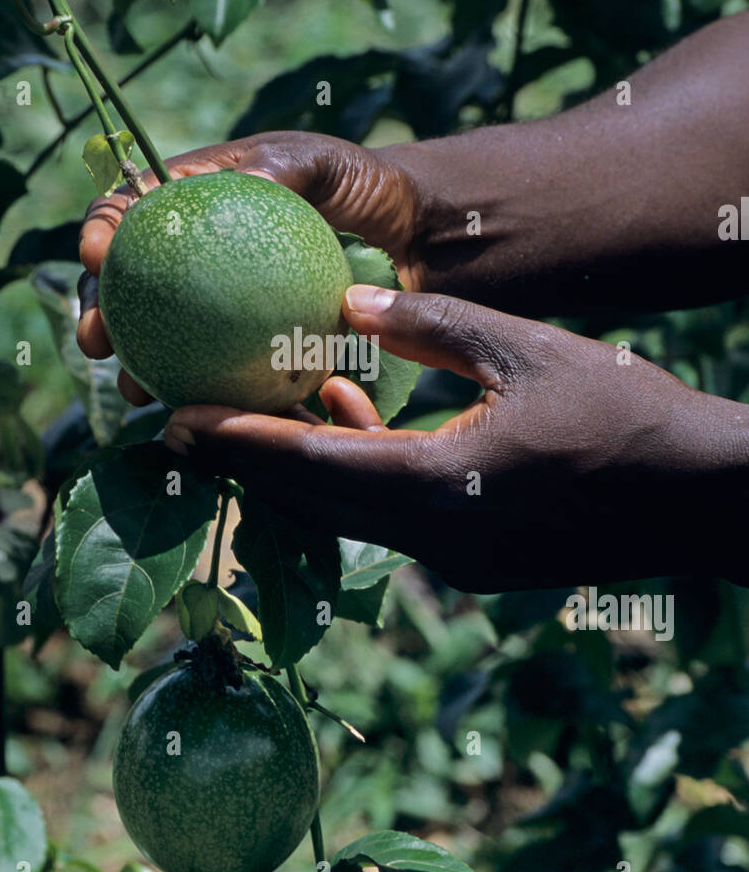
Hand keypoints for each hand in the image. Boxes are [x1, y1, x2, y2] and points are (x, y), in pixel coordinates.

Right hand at [76, 131, 421, 402]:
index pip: (128, 207)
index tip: (97, 256)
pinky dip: (202, 393)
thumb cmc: (362, 186)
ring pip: (158, 338)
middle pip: (125, 283)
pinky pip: (213, 371)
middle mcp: (191, 253)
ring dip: (135, 367)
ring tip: (135, 392)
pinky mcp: (245, 346)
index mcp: (191, 197)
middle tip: (98, 342)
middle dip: (97, 314)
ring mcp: (214, 303)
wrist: (408, 237)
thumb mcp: (326, 163)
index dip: (100, 229)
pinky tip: (199, 415)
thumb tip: (245, 181)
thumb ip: (284, 169)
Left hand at [161, 286, 747, 591]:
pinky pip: (392, 521)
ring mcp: (458, 564)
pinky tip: (362, 421)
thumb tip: (347, 306)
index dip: (238, 445)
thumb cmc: (625, 414)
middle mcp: (437, 543)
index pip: (311, 469)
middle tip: (185, 422)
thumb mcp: (527, 349)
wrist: (704, 499)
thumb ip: (432, 326)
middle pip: (314, 505)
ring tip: (278, 406)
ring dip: (307, 467)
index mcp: (443, 488)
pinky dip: (361, 478)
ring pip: (350, 515)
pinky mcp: (478, 565)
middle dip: (249, 463)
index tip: (174, 422)